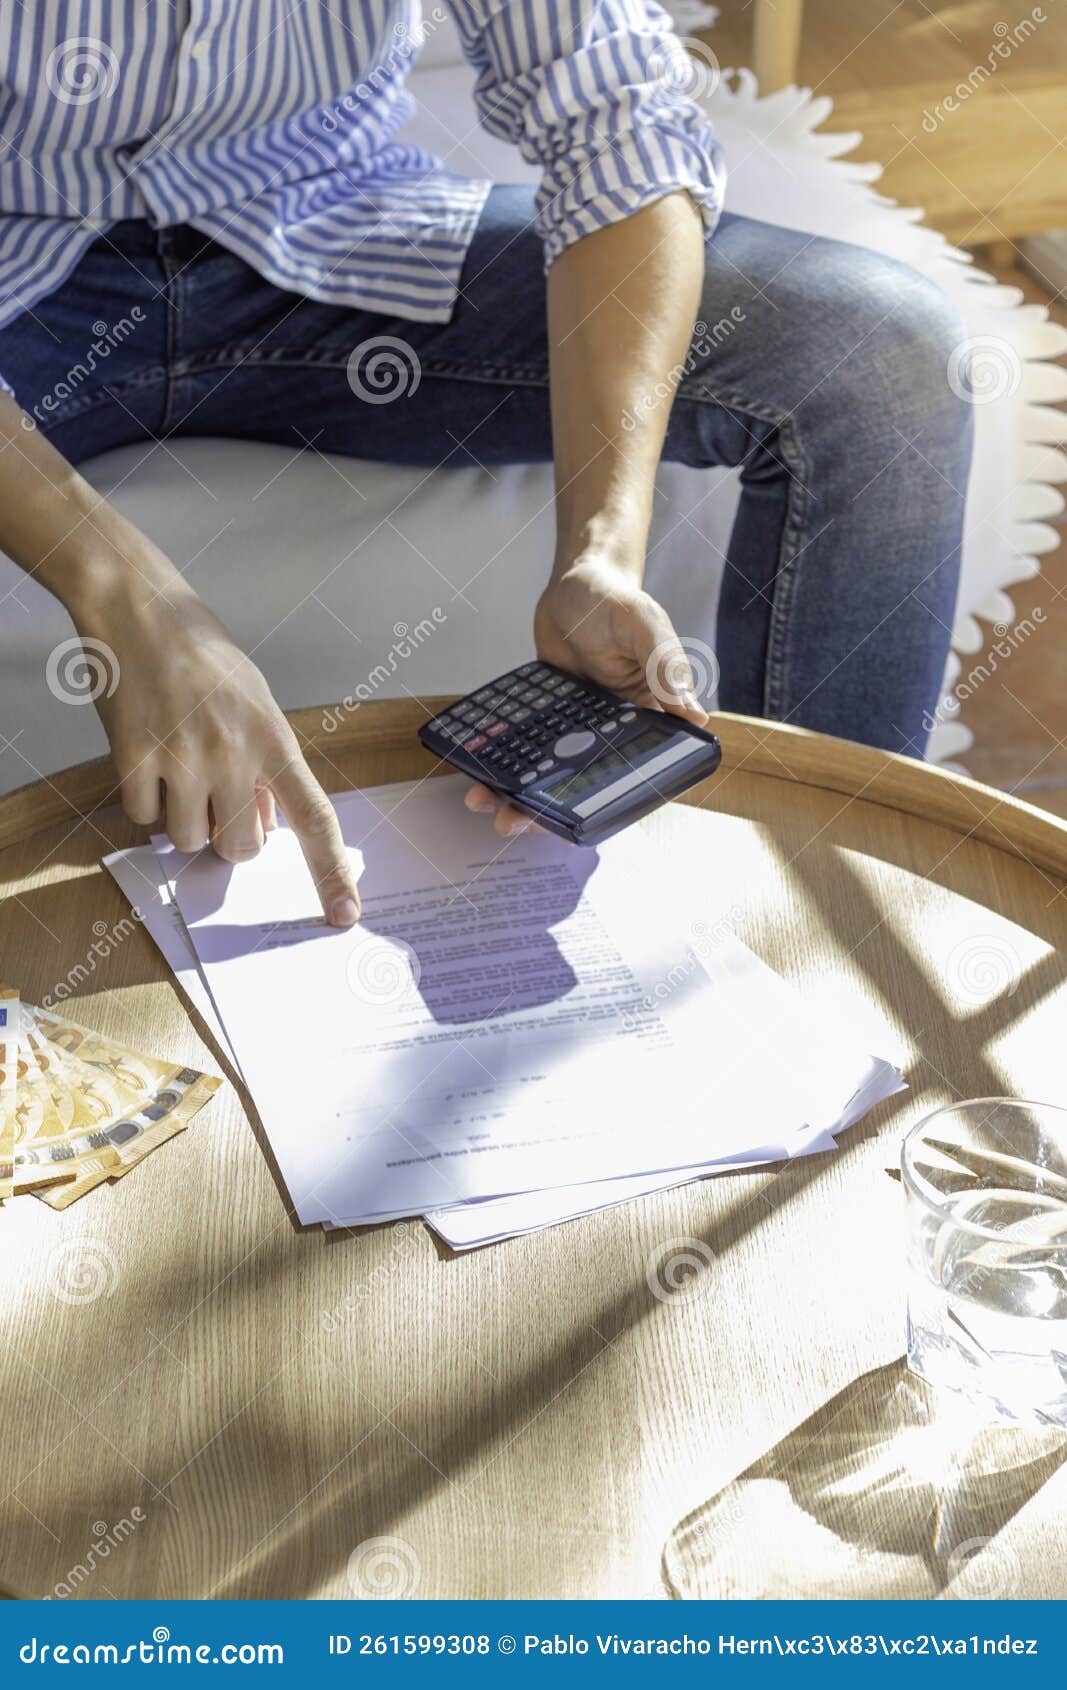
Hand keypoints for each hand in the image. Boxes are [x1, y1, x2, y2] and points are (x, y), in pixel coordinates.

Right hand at [73, 561, 359, 924]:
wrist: (140, 608)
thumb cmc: (205, 656)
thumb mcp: (256, 703)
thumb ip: (267, 765)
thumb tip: (265, 823)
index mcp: (274, 739)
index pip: (315, 819)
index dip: (332, 872)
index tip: (345, 914)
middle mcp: (234, 753)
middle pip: (242, 849)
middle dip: (230, 836)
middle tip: (217, 796)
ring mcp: (182, 757)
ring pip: (189, 842)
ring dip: (184, 821)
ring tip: (179, 769)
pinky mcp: (133, 757)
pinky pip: (143, 820)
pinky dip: (145, 803)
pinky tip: (147, 758)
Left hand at [464, 555, 709, 836]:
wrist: (575, 581)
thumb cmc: (617, 601)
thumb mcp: (644, 626)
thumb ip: (664, 666)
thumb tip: (693, 715)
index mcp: (646, 717)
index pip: (630, 773)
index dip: (603, 804)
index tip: (575, 828)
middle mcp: (611, 730)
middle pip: (580, 782)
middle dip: (546, 809)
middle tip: (514, 822)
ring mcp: (574, 726)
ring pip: (546, 771)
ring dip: (515, 793)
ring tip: (484, 803)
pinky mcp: (545, 715)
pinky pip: (522, 746)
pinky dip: (501, 762)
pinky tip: (476, 773)